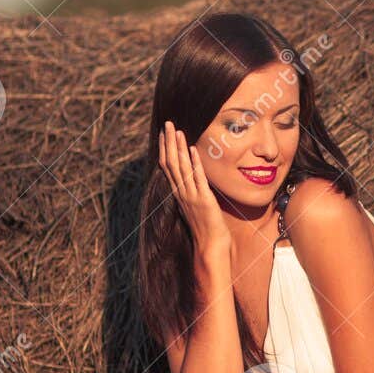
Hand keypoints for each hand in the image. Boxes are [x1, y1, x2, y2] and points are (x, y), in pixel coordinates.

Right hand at [157, 120, 228, 254]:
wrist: (209, 248)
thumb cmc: (206, 230)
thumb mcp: (196, 208)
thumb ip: (193, 194)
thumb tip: (193, 183)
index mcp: (179, 194)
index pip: (168, 167)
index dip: (165, 149)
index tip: (164, 134)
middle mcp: (182, 193)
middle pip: (171, 163)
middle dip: (169, 142)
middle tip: (168, 124)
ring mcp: (191, 196)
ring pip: (181, 168)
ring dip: (179, 148)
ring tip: (177, 130)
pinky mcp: (203, 200)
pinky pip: (197, 179)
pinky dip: (194, 163)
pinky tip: (192, 149)